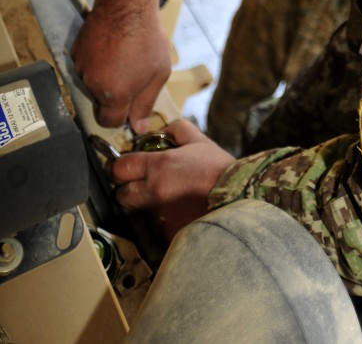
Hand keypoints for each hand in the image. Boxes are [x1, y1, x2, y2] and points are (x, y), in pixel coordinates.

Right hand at [72, 0, 171, 132]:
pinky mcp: (76, 52)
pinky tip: (111, 47)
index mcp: (114, 94)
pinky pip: (86, 66)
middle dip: (115, 94)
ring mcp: (81, 67)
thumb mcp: (158, 74)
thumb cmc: (147, 39)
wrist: (127, 5)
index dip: (121, 117)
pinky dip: (96, 62)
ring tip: (123, 56)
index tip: (130, 106)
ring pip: (93, 84)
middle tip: (132, 74)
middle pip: (101, 102)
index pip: (109, 122)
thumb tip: (138, 127)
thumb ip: (146, 103)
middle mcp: (92, 85)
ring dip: (105, 76)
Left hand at [111, 120, 235, 241]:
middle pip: (121, 196)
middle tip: (141, 186)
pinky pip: (157, 228)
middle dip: (127, 190)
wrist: (238, 197)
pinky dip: (163, 221)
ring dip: (146, 206)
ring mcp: (160, 216)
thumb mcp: (199, 140)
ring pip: (138, 213)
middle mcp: (153, 192)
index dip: (121, 168)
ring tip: (166, 200)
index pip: (119, 169)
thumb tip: (162, 131)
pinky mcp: (168, 234)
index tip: (128, 168)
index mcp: (158, 166)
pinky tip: (177, 214)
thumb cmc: (219, 168)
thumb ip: (177, 129)